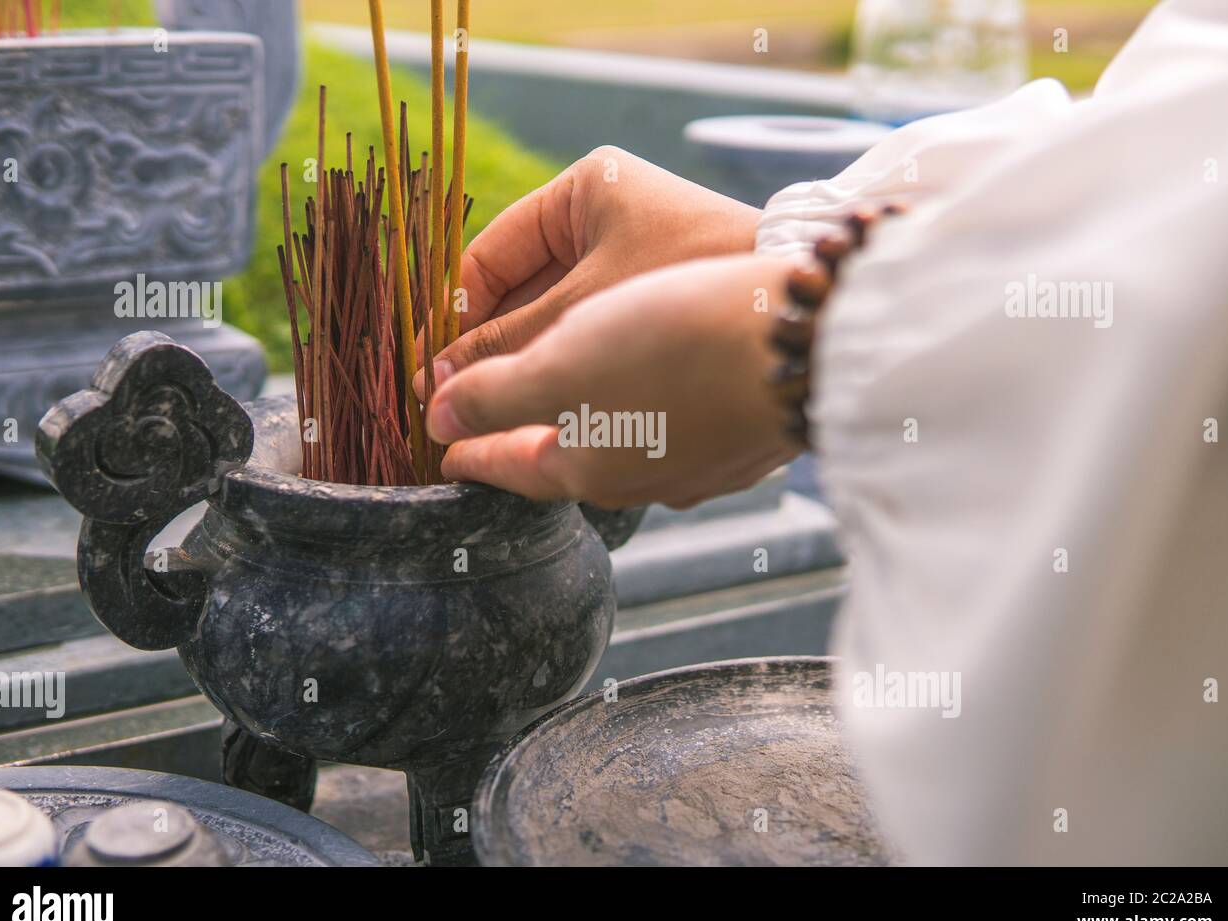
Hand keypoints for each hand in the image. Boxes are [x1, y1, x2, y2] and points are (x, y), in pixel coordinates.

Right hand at [414, 147, 760, 396]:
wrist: (797, 321)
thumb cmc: (683, 294)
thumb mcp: (578, 319)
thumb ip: (503, 353)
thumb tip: (432, 394)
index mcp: (585, 191)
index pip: (487, 261)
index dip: (454, 323)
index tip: (431, 378)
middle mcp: (609, 221)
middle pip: (520, 299)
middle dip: (493, 355)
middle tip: (457, 411)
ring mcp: (639, 263)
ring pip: (560, 326)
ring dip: (534, 371)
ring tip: (502, 422)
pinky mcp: (667, 303)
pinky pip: (602, 340)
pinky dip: (579, 374)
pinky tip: (559, 415)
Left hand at [425, 254, 802, 508]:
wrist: (805, 346)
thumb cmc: (673, 348)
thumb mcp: (561, 363)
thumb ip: (492, 395)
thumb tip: (435, 418)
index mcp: (586, 469)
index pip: (507, 468)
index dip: (467, 454)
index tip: (440, 451)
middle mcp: (640, 480)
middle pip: (564, 462)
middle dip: (525, 439)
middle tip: (495, 421)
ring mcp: (696, 466)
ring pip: (621, 447)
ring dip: (588, 424)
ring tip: (571, 397)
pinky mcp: (740, 441)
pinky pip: (671, 431)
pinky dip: (643, 411)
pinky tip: (654, 390)